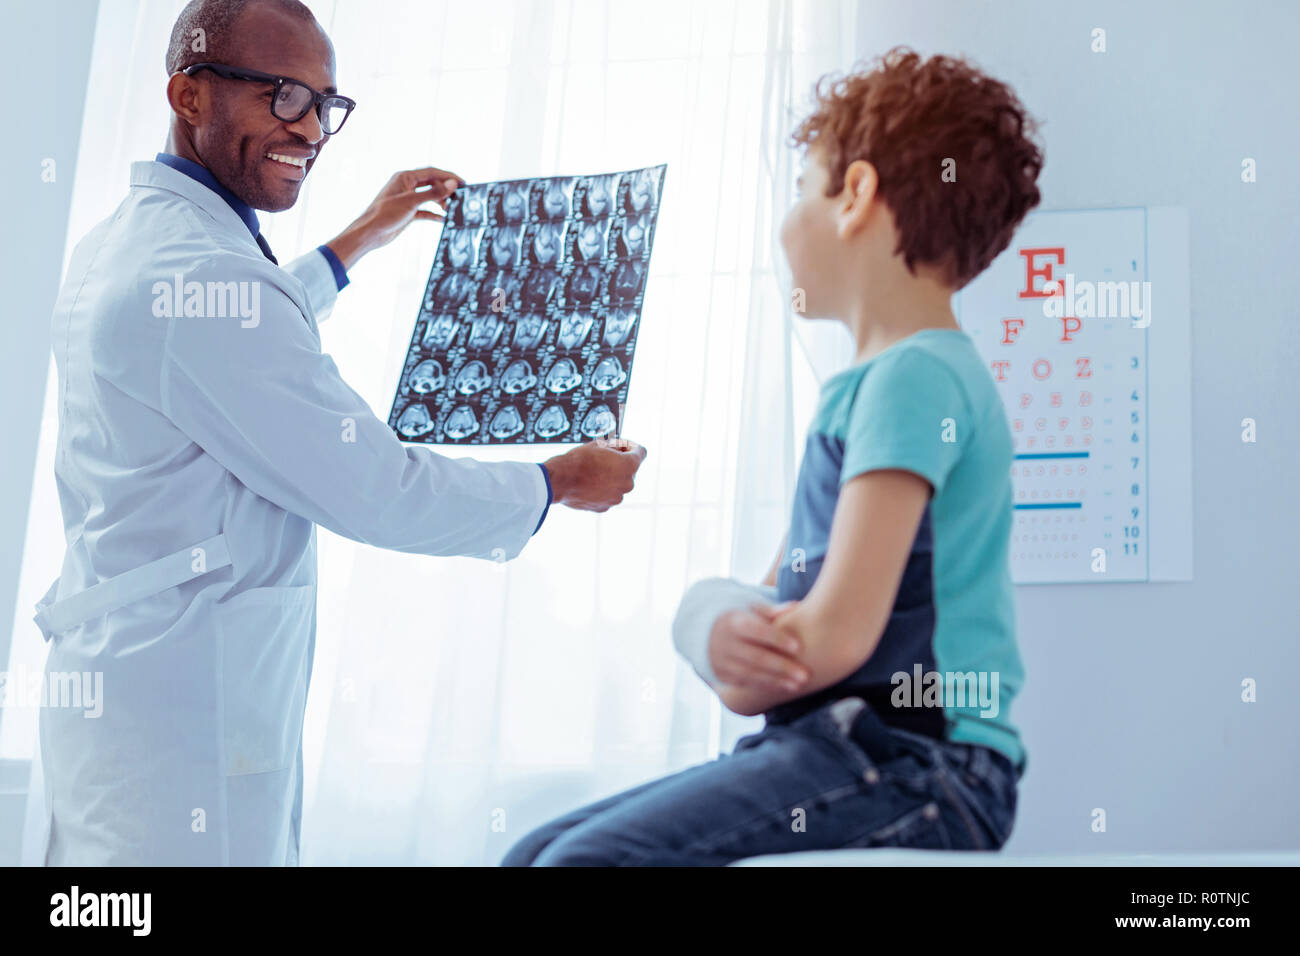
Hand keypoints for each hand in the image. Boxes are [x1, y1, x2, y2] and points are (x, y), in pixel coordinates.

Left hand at [324, 166, 464, 268]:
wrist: (370, 232)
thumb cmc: (384, 214)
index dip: (448, 176)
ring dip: (441, 202)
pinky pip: (425, 210)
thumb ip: (433, 193)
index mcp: (405, 177)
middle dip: (445, 190)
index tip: (462, 182)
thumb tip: (451, 184)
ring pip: (429, 197)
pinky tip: (443, 219)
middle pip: (432, 183)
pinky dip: (434, 214)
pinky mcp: (408, 212)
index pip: (431, 172)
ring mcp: (407, 199)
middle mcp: (407, 186)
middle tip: (458, 198)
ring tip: (451, 209)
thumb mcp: (411, 202)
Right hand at [543, 439, 646, 512]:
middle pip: (630, 470)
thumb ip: (614, 447)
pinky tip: (589, 483)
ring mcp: (616, 498)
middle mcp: (627, 484)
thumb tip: (617, 448)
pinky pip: (607, 495)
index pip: (641, 452)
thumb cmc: (578, 460)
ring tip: (594, 471)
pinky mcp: (604, 507)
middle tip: (605, 456)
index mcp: (629, 466)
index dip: (631, 446)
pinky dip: (602, 490)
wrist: (560, 481)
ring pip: (618, 484)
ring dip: (611, 477)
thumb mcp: (598, 445)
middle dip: (621, 462)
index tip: (622, 445)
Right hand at [708, 601, 808, 693]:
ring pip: (752, 674)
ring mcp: (722, 661)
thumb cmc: (740, 621)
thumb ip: (772, 611)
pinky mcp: (722, 675)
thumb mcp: (751, 611)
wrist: (708, 635)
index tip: (798, 647)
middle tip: (805, 675)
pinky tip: (785, 687)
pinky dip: (766, 686)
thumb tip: (795, 606)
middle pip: (756, 657)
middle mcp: (725, 643)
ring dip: (777, 680)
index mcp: (734, 622)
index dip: (777, 639)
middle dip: (782, 667)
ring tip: (798, 684)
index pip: (757, 631)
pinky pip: (746, 683)